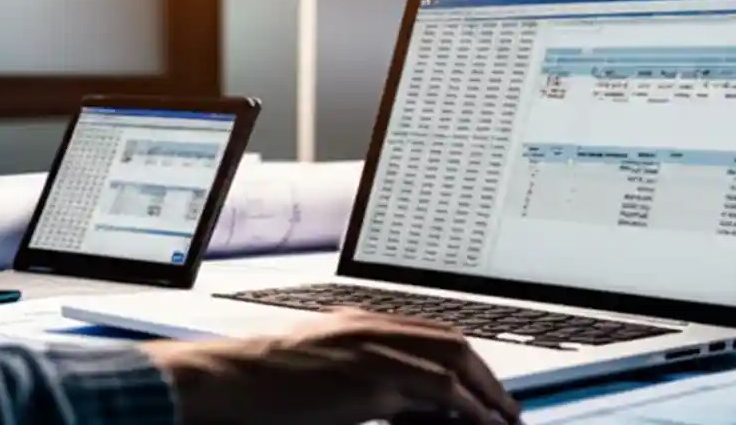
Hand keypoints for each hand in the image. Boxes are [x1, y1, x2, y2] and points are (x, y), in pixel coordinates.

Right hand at [140, 308, 519, 424]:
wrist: (229, 381)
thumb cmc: (258, 381)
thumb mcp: (312, 364)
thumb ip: (351, 371)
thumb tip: (386, 398)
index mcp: (357, 322)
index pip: (426, 333)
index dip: (462, 360)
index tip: (481, 386)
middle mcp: (372, 328)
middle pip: (450, 342)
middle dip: (486, 376)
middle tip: (506, 407)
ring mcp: (375, 351)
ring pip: (453, 363)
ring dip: (486, 394)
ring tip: (505, 420)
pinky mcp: (372, 381)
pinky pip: (440, 393)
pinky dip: (469, 409)